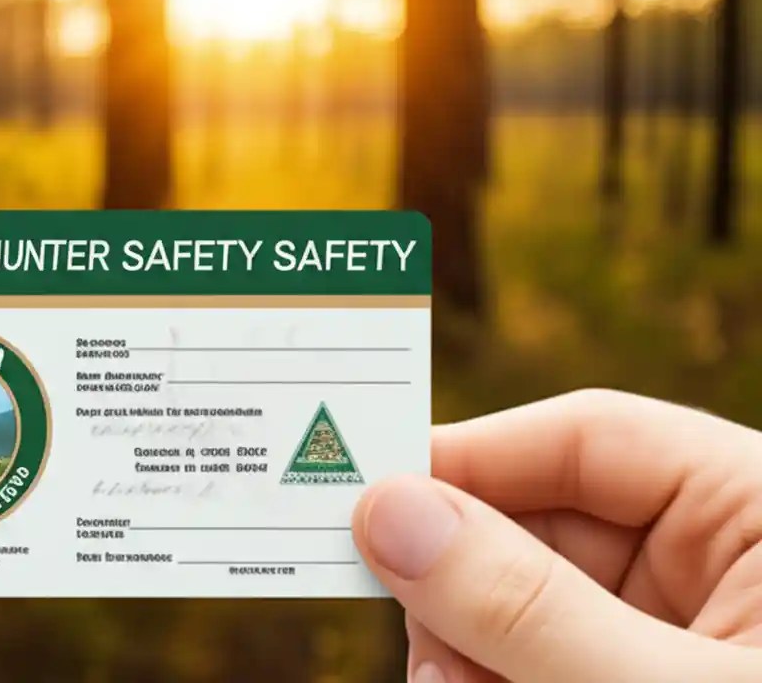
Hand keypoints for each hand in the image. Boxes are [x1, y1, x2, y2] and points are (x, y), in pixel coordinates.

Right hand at [353, 390, 761, 681]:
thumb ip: (527, 605)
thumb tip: (389, 512)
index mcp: (757, 508)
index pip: (589, 435)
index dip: (470, 456)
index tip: (370, 496)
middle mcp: (720, 557)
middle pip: (540, 522)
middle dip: (459, 582)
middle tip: (419, 643)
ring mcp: (684, 628)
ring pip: (524, 597)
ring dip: (463, 642)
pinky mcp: (647, 674)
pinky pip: (542, 654)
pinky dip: (489, 674)